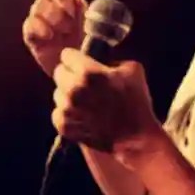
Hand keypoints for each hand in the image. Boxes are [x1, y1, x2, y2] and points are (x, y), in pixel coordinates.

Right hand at [23, 0, 86, 77]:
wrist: (85, 65)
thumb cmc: (86, 36)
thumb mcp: (86, 9)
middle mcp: (48, 6)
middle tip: (72, 14)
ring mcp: (39, 22)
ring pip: (38, 7)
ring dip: (54, 17)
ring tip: (66, 31)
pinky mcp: (33, 38)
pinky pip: (29, 26)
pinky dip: (39, 28)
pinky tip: (50, 35)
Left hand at [51, 48, 166, 155]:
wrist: (135, 138)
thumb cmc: (136, 102)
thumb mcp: (132, 70)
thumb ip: (112, 59)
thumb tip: (99, 61)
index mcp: (88, 73)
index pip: (66, 55)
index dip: (76, 59)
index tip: (82, 64)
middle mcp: (72, 89)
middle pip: (58, 72)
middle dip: (70, 75)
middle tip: (85, 84)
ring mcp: (66, 109)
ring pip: (57, 93)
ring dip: (68, 95)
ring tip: (86, 102)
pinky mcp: (63, 126)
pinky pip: (57, 112)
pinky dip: (67, 113)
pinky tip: (83, 116)